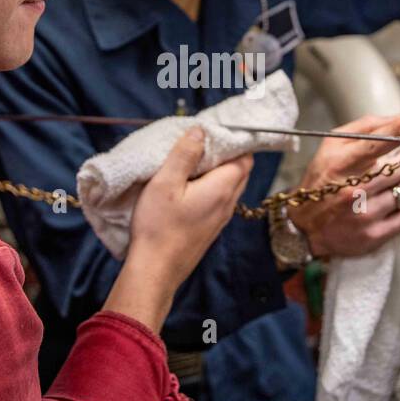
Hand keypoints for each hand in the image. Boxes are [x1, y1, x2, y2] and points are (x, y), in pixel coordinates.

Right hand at [105, 128, 253, 331]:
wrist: (156, 270)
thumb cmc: (158, 227)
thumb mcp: (165, 183)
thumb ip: (184, 155)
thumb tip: (201, 132)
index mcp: (222, 188)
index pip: (244, 158)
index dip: (236, 141)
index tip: (219, 130)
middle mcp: (228, 204)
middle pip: (240, 171)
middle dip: (229, 154)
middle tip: (206, 141)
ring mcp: (221, 219)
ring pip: (230, 187)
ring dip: (220, 171)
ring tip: (196, 161)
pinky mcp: (210, 229)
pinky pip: (220, 200)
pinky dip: (212, 187)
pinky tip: (190, 186)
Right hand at [288, 114, 399, 258]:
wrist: (305, 226)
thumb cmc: (323, 180)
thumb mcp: (332, 146)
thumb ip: (367, 127)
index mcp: (341, 164)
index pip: (375, 143)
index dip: (398, 131)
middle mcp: (353, 189)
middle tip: (396, 167)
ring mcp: (365, 214)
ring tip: (393, 187)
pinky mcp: (375, 235)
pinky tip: (394, 206)